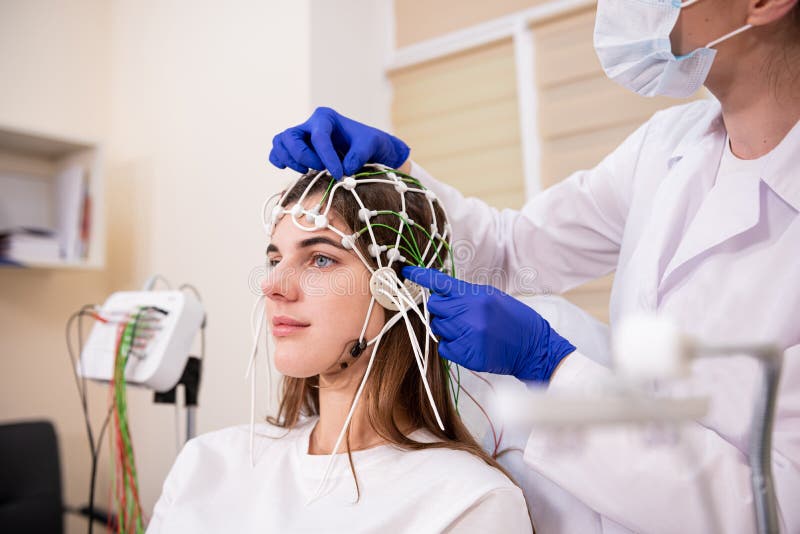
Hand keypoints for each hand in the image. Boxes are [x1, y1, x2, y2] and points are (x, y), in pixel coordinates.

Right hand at [268, 107, 409, 178]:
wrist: (368, 149)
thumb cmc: (368, 143)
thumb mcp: (371, 145)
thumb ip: (360, 154)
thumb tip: (345, 169)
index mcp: (326, 117)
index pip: (319, 137)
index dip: (326, 157)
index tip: (338, 174)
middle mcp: (310, 124)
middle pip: (291, 137)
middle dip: (303, 156)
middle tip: (321, 169)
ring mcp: (301, 136)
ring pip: (280, 143)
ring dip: (290, 160)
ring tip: (308, 171)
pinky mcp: (297, 149)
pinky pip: (278, 152)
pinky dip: (280, 161)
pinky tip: (296, 170)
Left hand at [402, 266, 574, 381]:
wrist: (534, 347)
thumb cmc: (514, 319)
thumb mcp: (491, 297)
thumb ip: (465, 295)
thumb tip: (439, 293)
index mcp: (476, 295)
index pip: (441, 282)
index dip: (420, 276)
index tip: (405, 272)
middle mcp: (469, 312)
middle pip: (434, 307)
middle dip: (441, 310)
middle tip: (458, 316)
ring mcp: (467, 334)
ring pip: (438, 327)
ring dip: (448, 329)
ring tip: (470, 331)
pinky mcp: (467, 354)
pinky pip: (444, 348)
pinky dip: (452, 347)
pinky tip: (470, 344)